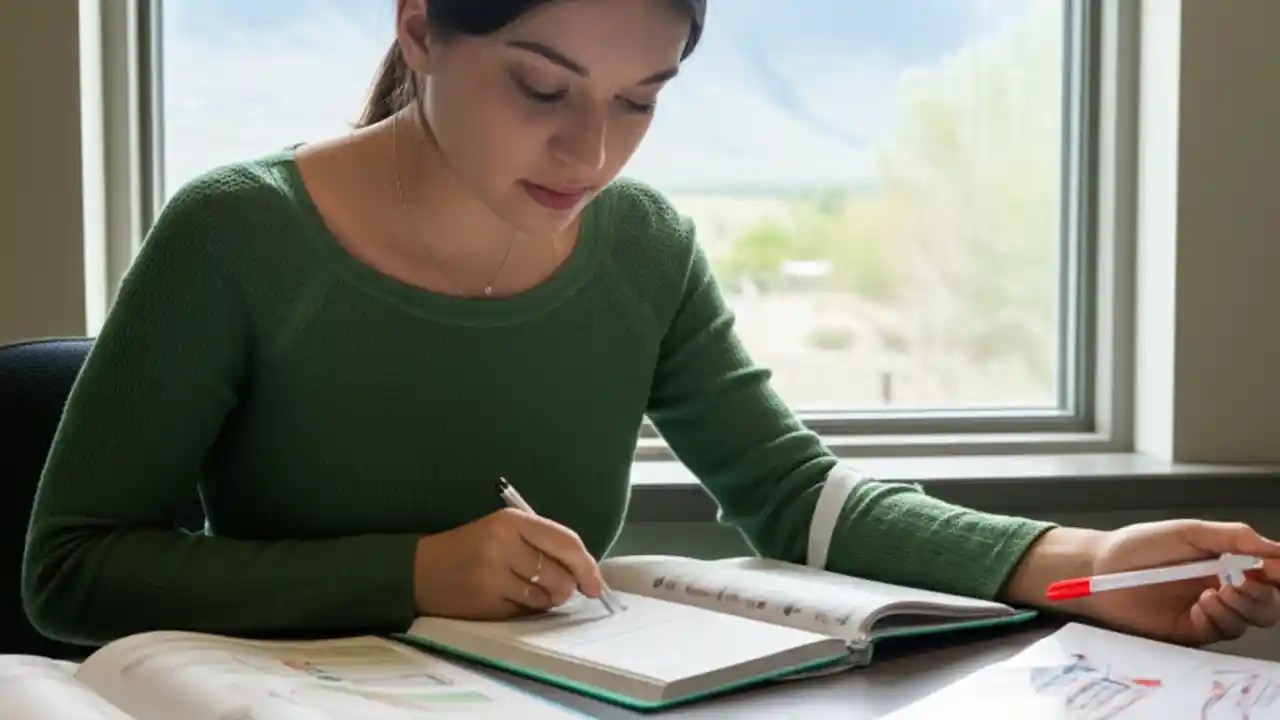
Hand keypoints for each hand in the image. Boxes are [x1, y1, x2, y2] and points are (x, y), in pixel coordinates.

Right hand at [412, 508, 606, 619]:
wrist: (418, 570)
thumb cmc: (469, 548)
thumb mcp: (502, 530)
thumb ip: (541, 542)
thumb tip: (585, 573)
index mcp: (510, 520)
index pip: (565, 542)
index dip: (587, 565)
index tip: (596, 583)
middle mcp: (502, 545)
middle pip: (560, 575)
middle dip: (566, 587)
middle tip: (555, 587)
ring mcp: (493, 576)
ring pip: (545, 598)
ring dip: (545, 600)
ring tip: (525, 590)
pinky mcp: (485, 604)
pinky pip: (524, 613)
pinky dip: (525, 610)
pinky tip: (508, 599)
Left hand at [1079, 520, 1279, 644]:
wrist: (1100, 568)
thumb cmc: (1140, 546)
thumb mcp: (1188, 532)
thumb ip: (1232, 538)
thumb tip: (1275, 548)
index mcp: (1227, 561)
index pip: (1270, 572)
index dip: (1279, 573)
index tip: (1275, 570)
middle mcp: (1224, 587)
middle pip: (1268, 603)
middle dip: (1264, 596)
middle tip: (1243, 584)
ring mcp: (1209, 611)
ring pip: (1249, 620)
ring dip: (1242, 607)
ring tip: (1215, 591)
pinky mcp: (1192, 631)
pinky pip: (1221, 633)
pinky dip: (1220, 619)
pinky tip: (1202, 603)